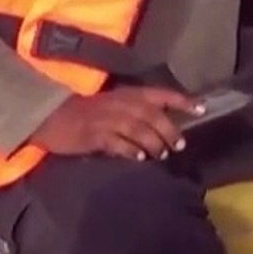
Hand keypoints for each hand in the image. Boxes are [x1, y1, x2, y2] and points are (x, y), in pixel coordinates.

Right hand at [29, 87, 200, 160]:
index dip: (182, 101)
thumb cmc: (85, 111)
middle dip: (169, 130)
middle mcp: (121, 104)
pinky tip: (138, 159)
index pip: (161, 94)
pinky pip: (118, 143)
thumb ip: (136, 111)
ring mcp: (107, 119)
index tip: (202, 109)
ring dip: (153, 144)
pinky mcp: (94, 135)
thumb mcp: (113, 104)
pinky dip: (130, 151)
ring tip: (160, 155)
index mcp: (128, 94)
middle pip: (153, 116)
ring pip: (139, 130)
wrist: (50, 116)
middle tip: (179, 145)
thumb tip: (163, 127)